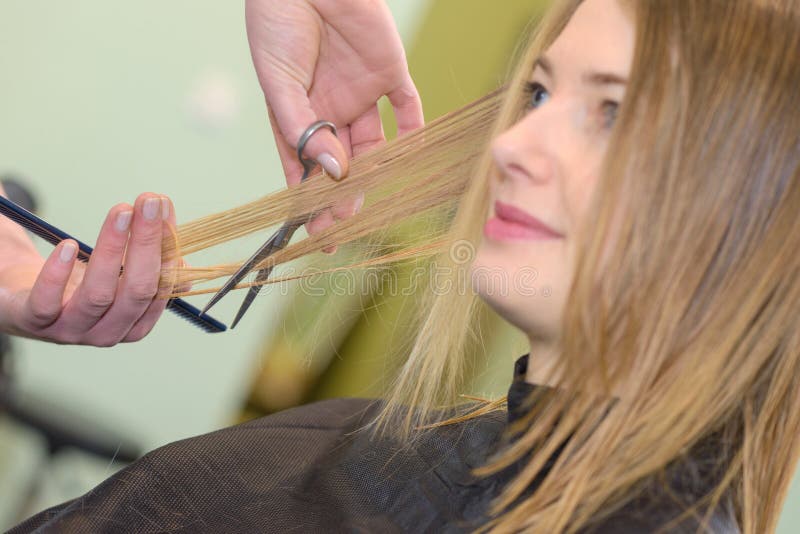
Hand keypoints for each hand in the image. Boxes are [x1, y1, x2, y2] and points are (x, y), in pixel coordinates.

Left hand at [0, 193, 179, 345]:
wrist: (23, 299)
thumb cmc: (79, 283)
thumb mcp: (119, 277)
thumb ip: (151, 270)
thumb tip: (184, 264)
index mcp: (135, 325)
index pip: (161, 289)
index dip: (167, 249)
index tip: (165, 209)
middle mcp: (107, 333)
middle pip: (136, 291)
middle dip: (146, 243)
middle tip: (149, 202)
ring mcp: (70, 330)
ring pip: (98, 295)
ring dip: (112, 249)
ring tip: (121, 210)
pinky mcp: (34, 321)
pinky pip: (47, 303)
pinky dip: (58, 274)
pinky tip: (68, 246)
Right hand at [246, 0, 424, 250]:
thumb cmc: (277, 24)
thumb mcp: (279, 82)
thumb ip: (303, 128)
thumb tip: (333, 173)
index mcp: (298, 113)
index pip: (306, 166)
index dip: (309, 199)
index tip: (315, 232)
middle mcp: (331, 109)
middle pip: (341, 163)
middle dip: (340, 196)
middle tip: (342, 225)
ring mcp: (360, 93)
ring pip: (373, 145)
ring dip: (373, 173)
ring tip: (367, 201)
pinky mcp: (389, 72)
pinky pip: (406, 107)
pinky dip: (412, 131)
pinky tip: (410, 155)